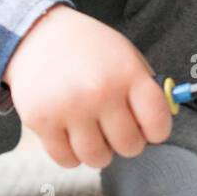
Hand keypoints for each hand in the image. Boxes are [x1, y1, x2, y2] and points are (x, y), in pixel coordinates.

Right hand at [2, 5, 171, 168]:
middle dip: (126, 141)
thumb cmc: (88, 48)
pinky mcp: (41, 121)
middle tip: (116, 128)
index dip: (157, 131)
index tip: (149, 129)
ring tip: (93, 133)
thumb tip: (160, 125)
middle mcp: (100, 91)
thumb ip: (145, 88)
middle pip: (129, 146)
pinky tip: (71, 135)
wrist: (36, 34)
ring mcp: (69, 108)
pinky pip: (67, 160)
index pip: (157, 121)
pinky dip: (71, 154)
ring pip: (98, 159)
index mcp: (127, 73)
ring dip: (99, 152)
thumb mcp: (124, 54)